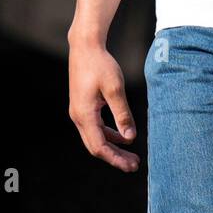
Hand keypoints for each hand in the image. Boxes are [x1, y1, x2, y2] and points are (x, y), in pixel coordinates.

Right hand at [68, 38, 138, 171]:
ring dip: (113, 147)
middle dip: (115, 157)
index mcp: (84, 115)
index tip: (131, 165)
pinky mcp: (83, 107)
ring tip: (131, 155)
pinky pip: (95, 128)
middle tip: (134, 165)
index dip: (115, 158)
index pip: (99, 146)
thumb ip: (122, 114)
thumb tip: (130, 137)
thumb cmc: (100, 65)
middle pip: (96, 146)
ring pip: (95, 138)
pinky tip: (122, 137)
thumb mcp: (115, 89)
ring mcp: (79, 112)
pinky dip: (109, 135)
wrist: (85, 47)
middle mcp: (78, 117)